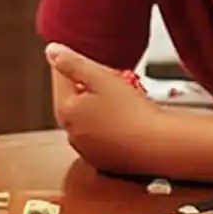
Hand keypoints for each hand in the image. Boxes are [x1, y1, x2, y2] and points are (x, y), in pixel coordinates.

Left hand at [46, 43, 161, 172]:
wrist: (160, 146)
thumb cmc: (133, 113)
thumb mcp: (101, 78)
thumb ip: (73, 63)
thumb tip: (51, 52)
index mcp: (66, 111)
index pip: (60, 78)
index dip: (80, 65)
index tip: (100, 65)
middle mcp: (72, 134)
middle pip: (75, 99)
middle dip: (91, 87)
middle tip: (116, 82)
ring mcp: (88, 150)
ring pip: (89, 118)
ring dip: (102, 107)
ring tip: (126, 101)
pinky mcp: (106, 161)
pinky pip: (103, 135)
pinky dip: (112, 126)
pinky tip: (129, 121)